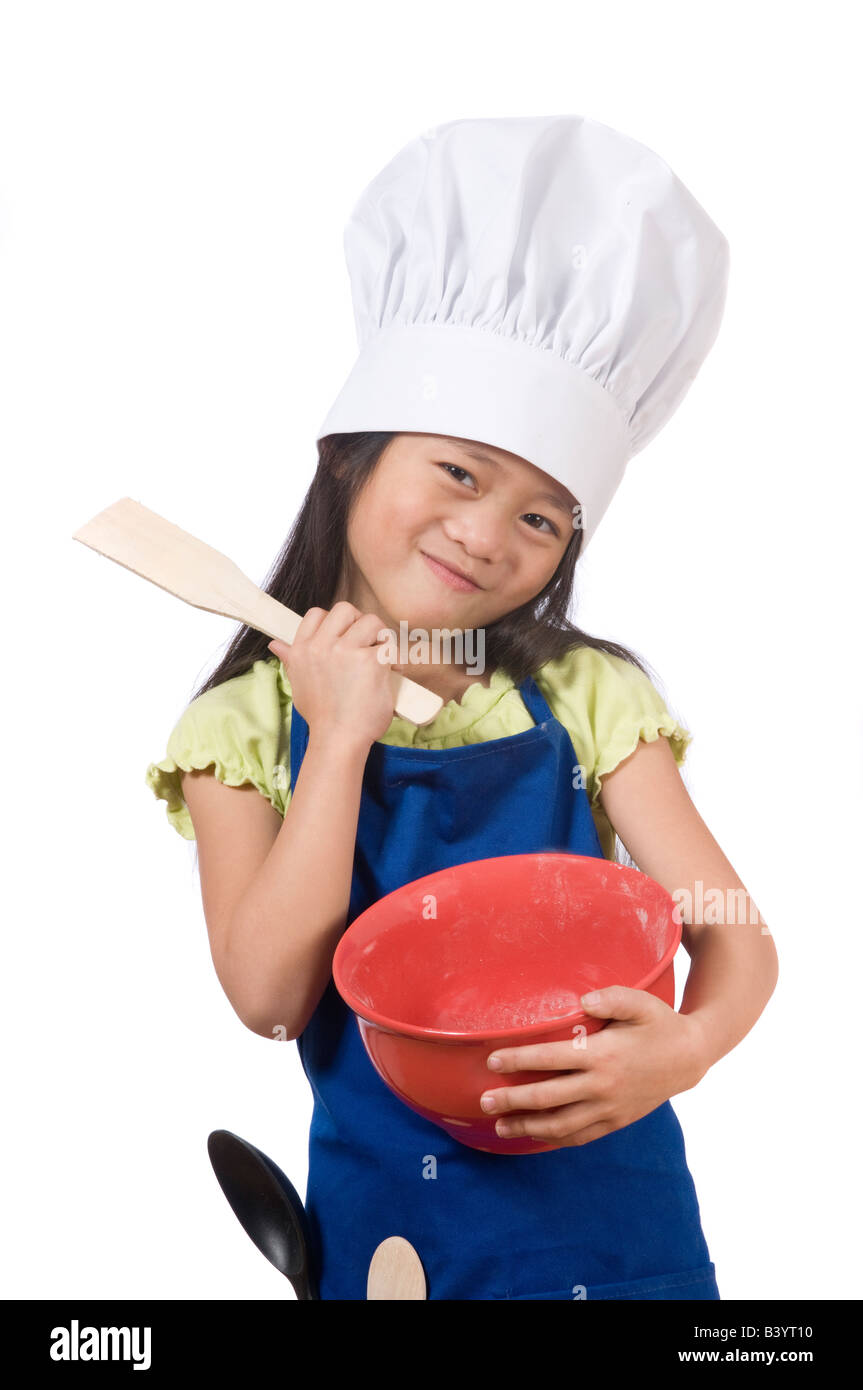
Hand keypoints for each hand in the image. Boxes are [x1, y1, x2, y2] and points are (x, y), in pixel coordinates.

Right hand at [268, 601, 395, 747]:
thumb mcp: (298, 684)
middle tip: (366, 644)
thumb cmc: (321, 716)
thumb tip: (275, 644)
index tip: (343, 639)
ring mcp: (346, 651)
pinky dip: (394, 657)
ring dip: (380, 637)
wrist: (338, 739)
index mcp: (302, 649)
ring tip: (381, 656)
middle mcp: (321, 646)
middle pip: (345, 610)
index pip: (316, 614)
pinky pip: (389, 644)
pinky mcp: (371, 660)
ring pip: (371, 621)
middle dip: (359, 623)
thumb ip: (291, 660)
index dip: (334, 622)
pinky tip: (392, 672)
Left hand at [479, 987, 706, 1147]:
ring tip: (500, 1126)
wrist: (690, 1057)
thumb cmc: (659, 1023)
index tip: (492, 1061)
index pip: (550, 1059)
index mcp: (603, 1055)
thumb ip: (612, 998)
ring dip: (527, 1126)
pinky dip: (555, 1138)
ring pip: (560, 1124)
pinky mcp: (616, 1121)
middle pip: (547, 1098)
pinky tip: (535, 1135)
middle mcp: (602, 1086)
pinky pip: (580, 1135)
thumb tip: (583, 1000)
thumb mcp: (640, 1002)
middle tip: (484, 1101)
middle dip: (512, 1100)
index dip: (518, 1060)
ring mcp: (609, 1108)